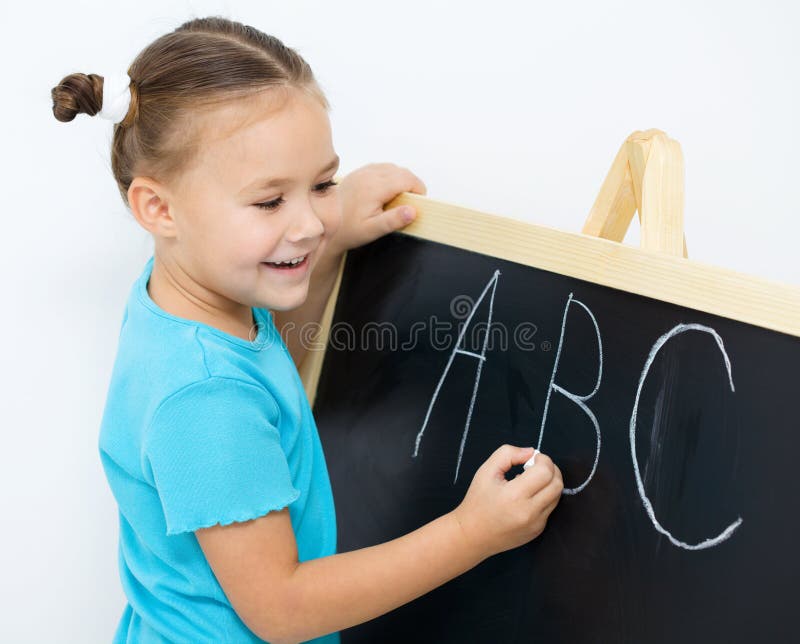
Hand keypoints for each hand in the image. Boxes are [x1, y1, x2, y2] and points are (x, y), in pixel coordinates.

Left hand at [327, 163, 426, 258]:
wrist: (325, 223)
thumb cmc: (348, 229)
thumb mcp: (372, 230)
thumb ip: (393, 220)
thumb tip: (413, 211)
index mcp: (374, 188)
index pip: (407, 180)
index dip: (418, 190)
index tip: (420, 203)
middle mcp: (369, 175)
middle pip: (402, 172)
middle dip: (412, 185)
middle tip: (412, 203)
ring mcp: (363, 172)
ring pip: (393, 168)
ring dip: (402, 180)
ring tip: (401, 198)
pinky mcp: (359, 173)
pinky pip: (382, 168)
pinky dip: (391, 176)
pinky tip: (389, 191)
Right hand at [451, 445, 563, 560]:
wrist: (472, 535)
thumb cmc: (477, 500)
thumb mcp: (486, 471)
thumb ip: (508, 454)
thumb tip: (531, 452)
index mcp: (514, 495)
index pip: (545, 472)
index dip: (543, 460)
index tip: (532, 458)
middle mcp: (529, 512)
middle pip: (557, 484)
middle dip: (551, 470)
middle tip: (535, 467)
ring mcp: (535, 524)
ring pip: (557, 497)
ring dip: (549, 484)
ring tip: (530, 482)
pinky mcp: (538, 531)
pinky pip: (550, 508)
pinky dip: (544, 498)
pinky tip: (527, 497)